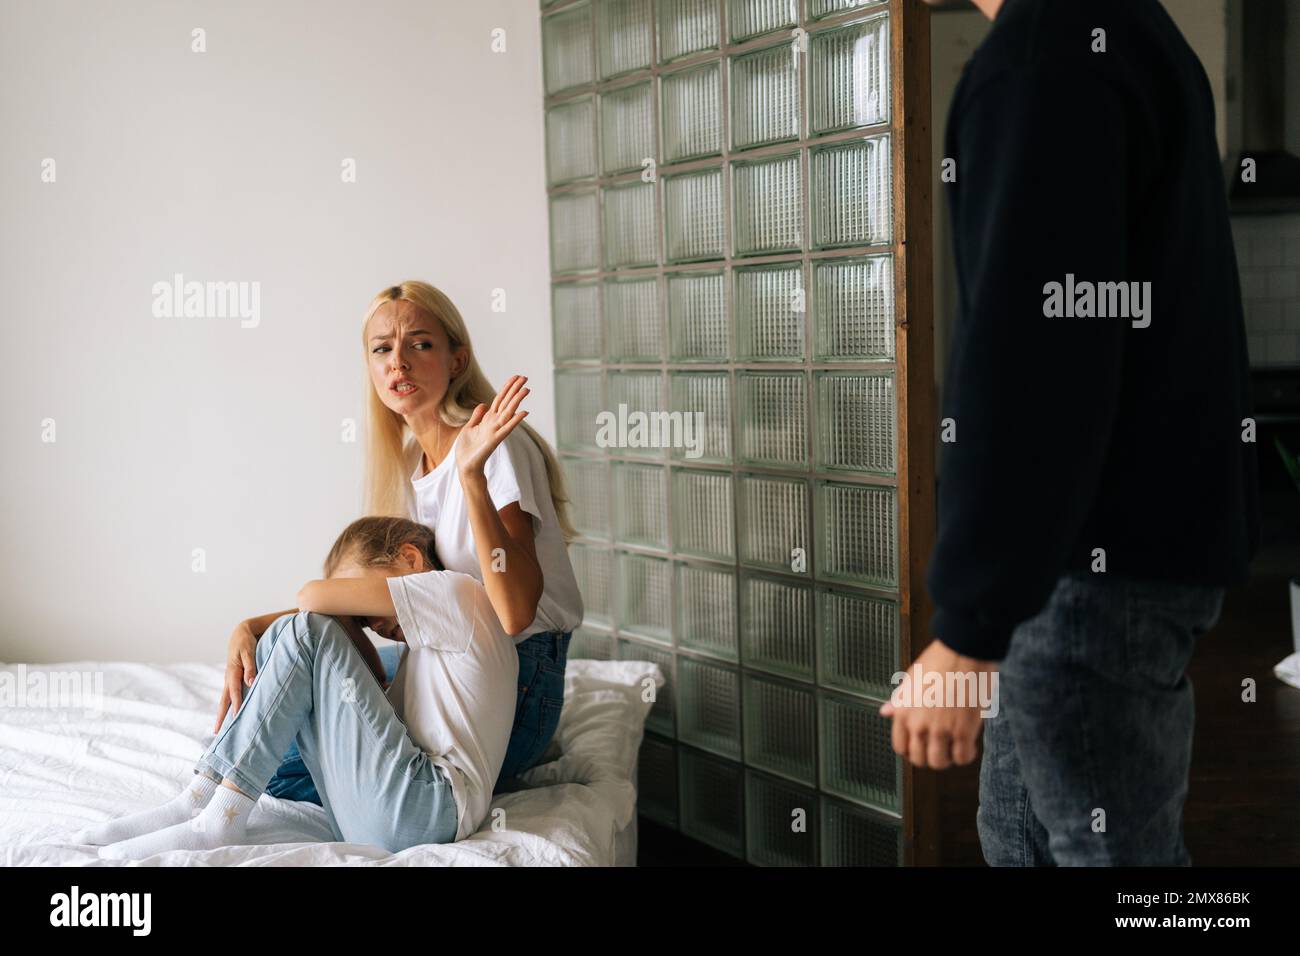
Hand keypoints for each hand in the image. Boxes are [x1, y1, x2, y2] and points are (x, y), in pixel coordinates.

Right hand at [214, 621, 258, 733]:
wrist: (241, 634)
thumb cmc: (247, 642)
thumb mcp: (249, 651)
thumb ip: (251, 666)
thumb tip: (250, 682)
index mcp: (232, 672)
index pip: (235, 693)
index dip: (237, 706)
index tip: (237, 719)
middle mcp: (229, 678)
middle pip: (224, 701)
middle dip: (221, 717)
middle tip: (217, 733)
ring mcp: (229, 680)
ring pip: (225, 700)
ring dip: (223, 714)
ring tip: (220, 730)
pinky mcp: (233, 680)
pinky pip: (230, 696)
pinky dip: (229, 706)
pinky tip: (231, 715)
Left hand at [456, 374, 529, 478]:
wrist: (465, 465)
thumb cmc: (467, 449)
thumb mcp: (469, 427)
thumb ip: (477, 416)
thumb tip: (483, 403)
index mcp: (488, 419)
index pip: (500, 400)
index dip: (507, 388)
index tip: (516, 377)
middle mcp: (494, 423)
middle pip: (506, 402)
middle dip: (515, 390)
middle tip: (525, 377)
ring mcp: (496, 431)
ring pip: (508, 412)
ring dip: (517, 401)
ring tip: (526, 389)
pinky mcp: (494, 440)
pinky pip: (507, 428)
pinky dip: (515, 420)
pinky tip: (524, 412)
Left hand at [878, 638, 997, 769]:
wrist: (963, 651)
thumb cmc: (940, 660)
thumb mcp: (911, 678)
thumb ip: (900, 700)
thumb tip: (886, 711)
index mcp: (903, 712)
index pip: (900, 746)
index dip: (912, 750)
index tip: (921, 746)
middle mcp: (918, 724)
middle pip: (919, 759)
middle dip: (930, 756)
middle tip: (940, 747)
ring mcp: (940, 730)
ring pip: (940, 762)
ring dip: (948, 758)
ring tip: (954, 747)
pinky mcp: (963, 731)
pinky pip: (962, 757)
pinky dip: (966, 755)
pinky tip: (968, 744)